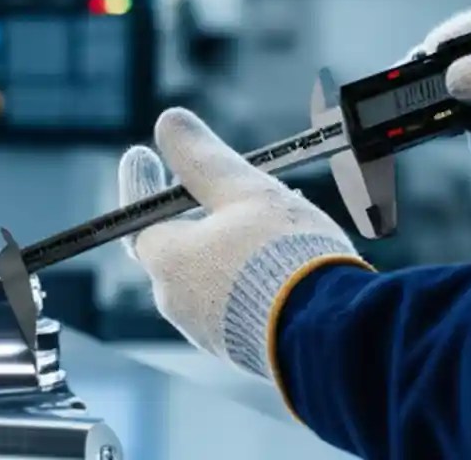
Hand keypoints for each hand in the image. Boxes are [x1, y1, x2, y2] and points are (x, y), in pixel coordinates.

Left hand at [120, 108, 370, 380]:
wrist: (334, 336)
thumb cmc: (284, 257)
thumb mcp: (242, 190)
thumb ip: (202, 157)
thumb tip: (169, 122)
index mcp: (168, 264)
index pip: (136, 218)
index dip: (139, 182)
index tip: (140, 153)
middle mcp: (179, 304)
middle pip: (173, 246)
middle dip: (191, 210)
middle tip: (209, 181)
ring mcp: (212, 332)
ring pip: (207, 274)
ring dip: (224, 241)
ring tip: (259, 214)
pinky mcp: (245, 349)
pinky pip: (235, 301)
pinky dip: (245, 273)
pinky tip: (278, 257)